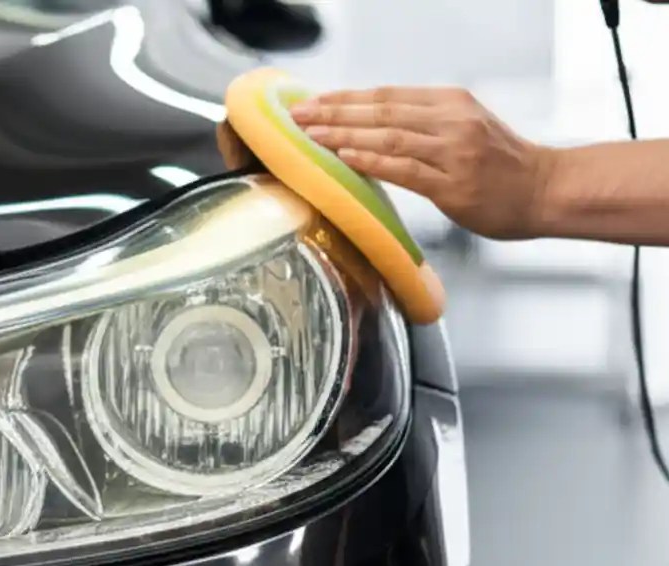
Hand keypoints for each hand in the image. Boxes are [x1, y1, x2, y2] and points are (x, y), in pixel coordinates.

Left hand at [289, 87, 555, 238]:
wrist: (547, 189)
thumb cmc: (501, 164)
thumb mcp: (464, 127)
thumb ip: (423, 123)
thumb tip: (370, 124)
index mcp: (450, 103)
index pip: (386, 95)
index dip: (345, 98)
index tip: (311, 101)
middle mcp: (451, 121)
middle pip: (381, 111)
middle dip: (334, 113)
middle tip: (298, 116)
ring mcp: (454, 152)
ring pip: (388, 137)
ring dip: (345, 135)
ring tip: (311, 136)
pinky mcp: (455, 185)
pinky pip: (405, 170)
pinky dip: (372, 161)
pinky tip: (345, 158)